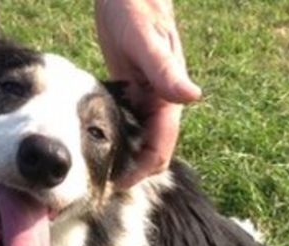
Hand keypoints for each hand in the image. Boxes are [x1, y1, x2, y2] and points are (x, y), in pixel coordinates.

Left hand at [95, 0, 201, 186]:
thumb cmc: (136, 7)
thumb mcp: (146, 41)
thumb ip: (166, 70)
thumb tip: (194, 97)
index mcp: (169, 96)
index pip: (162, 147)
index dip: (143, 169)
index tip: (117, 184)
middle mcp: (162, 101)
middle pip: (153, 150)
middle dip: (134, 170)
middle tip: (100, 184)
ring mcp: (149, 97)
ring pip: (141, 140)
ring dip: (125, 157)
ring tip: (95, 171)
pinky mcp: (134, 89)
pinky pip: (130, 123)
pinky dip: (118, 138)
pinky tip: (95, 144)